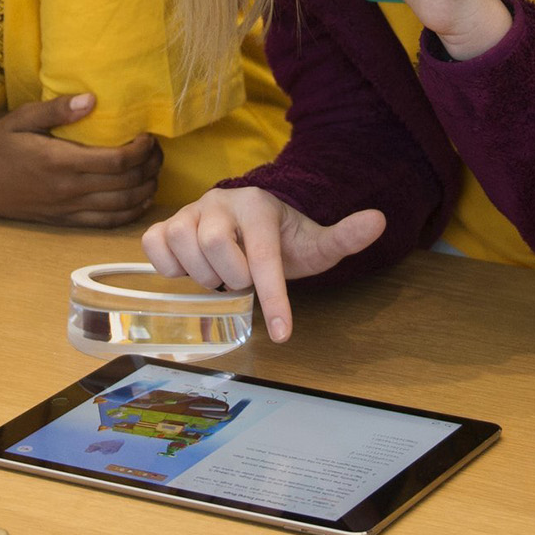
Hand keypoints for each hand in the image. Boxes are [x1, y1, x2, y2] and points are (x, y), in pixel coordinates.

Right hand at [0, 94, 163, 226]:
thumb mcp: (22, 118)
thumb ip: (57, 110)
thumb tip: (91, 99)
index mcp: (60, 162)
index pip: (116, 162)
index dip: (141, 150)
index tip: (149, 136)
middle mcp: (68, 189)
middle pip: (125, 185)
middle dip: (150, 167)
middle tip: (157, 150)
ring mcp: (68, 209)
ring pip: (120, 206)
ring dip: (145, 190)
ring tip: (153, 171)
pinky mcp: (64, 221)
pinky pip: (105, 223)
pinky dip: (129, 213)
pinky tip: (139, 199)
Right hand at [142, 187, 389, 342]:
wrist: (252, 221)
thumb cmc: (285, 237)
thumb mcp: (316, 242)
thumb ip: (344, 235)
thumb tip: (379, 220)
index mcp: (259, 206)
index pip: (264, 256)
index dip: (274, 297)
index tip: (283, 333)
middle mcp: (221, 201)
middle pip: (215, 247)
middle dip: (233, 276)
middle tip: (244, 280)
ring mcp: (190, 210)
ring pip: (183, 246)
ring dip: (202, 274)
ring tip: (221, 274)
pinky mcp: (166, 223)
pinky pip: (155, 246)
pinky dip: (168, 266)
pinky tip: (190, 269)